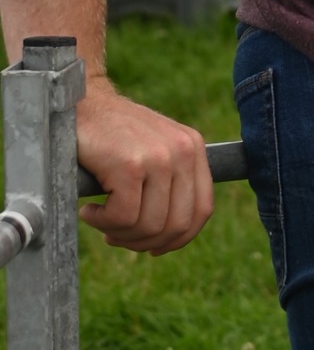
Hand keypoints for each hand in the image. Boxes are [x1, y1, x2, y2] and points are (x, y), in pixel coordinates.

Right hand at [75, 74, 214, 254]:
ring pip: (150, 225)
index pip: (202, 210)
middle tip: (116, 236)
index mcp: (193, 148)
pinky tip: (89, 211)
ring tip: (101, 221)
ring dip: (121, 234)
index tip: (154, 247)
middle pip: (177, 224)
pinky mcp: (131, 165)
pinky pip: (124, 218)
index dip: (179, 239)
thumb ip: (167, 183)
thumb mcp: (151, 152)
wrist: (75, 102)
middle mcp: (183, 151)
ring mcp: (159, 157)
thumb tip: (168, 236)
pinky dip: (102, 223)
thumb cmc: (108, 134)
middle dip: (145, 242)